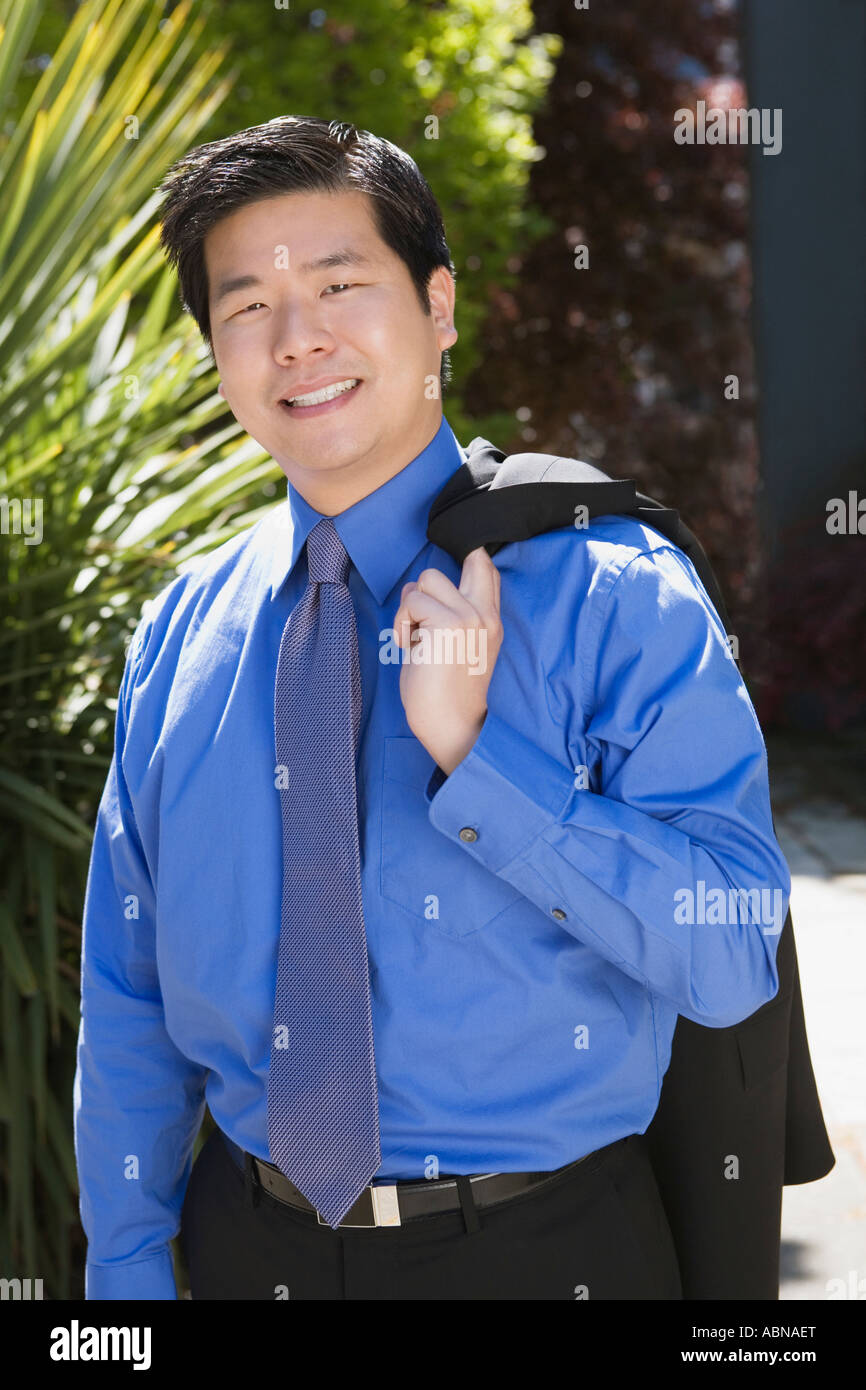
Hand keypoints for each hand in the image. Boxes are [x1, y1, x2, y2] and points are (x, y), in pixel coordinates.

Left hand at [393, 547, 502, 775]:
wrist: (451, 727)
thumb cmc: (445, 695)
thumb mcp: (456, 645)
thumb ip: (449, 612)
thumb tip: (417, 587)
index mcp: (491, 621)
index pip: (487, 568)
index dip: (467, 561)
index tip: (441, 592)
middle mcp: (486, 615)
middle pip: (470, 557)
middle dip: (437, 581)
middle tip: (424, 618)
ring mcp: (470, 616)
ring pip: (428, 577)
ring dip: (411, 605)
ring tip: (414, 636)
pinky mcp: (449, 623)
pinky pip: (411, 600)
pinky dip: (401, 622)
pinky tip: (407, 645)